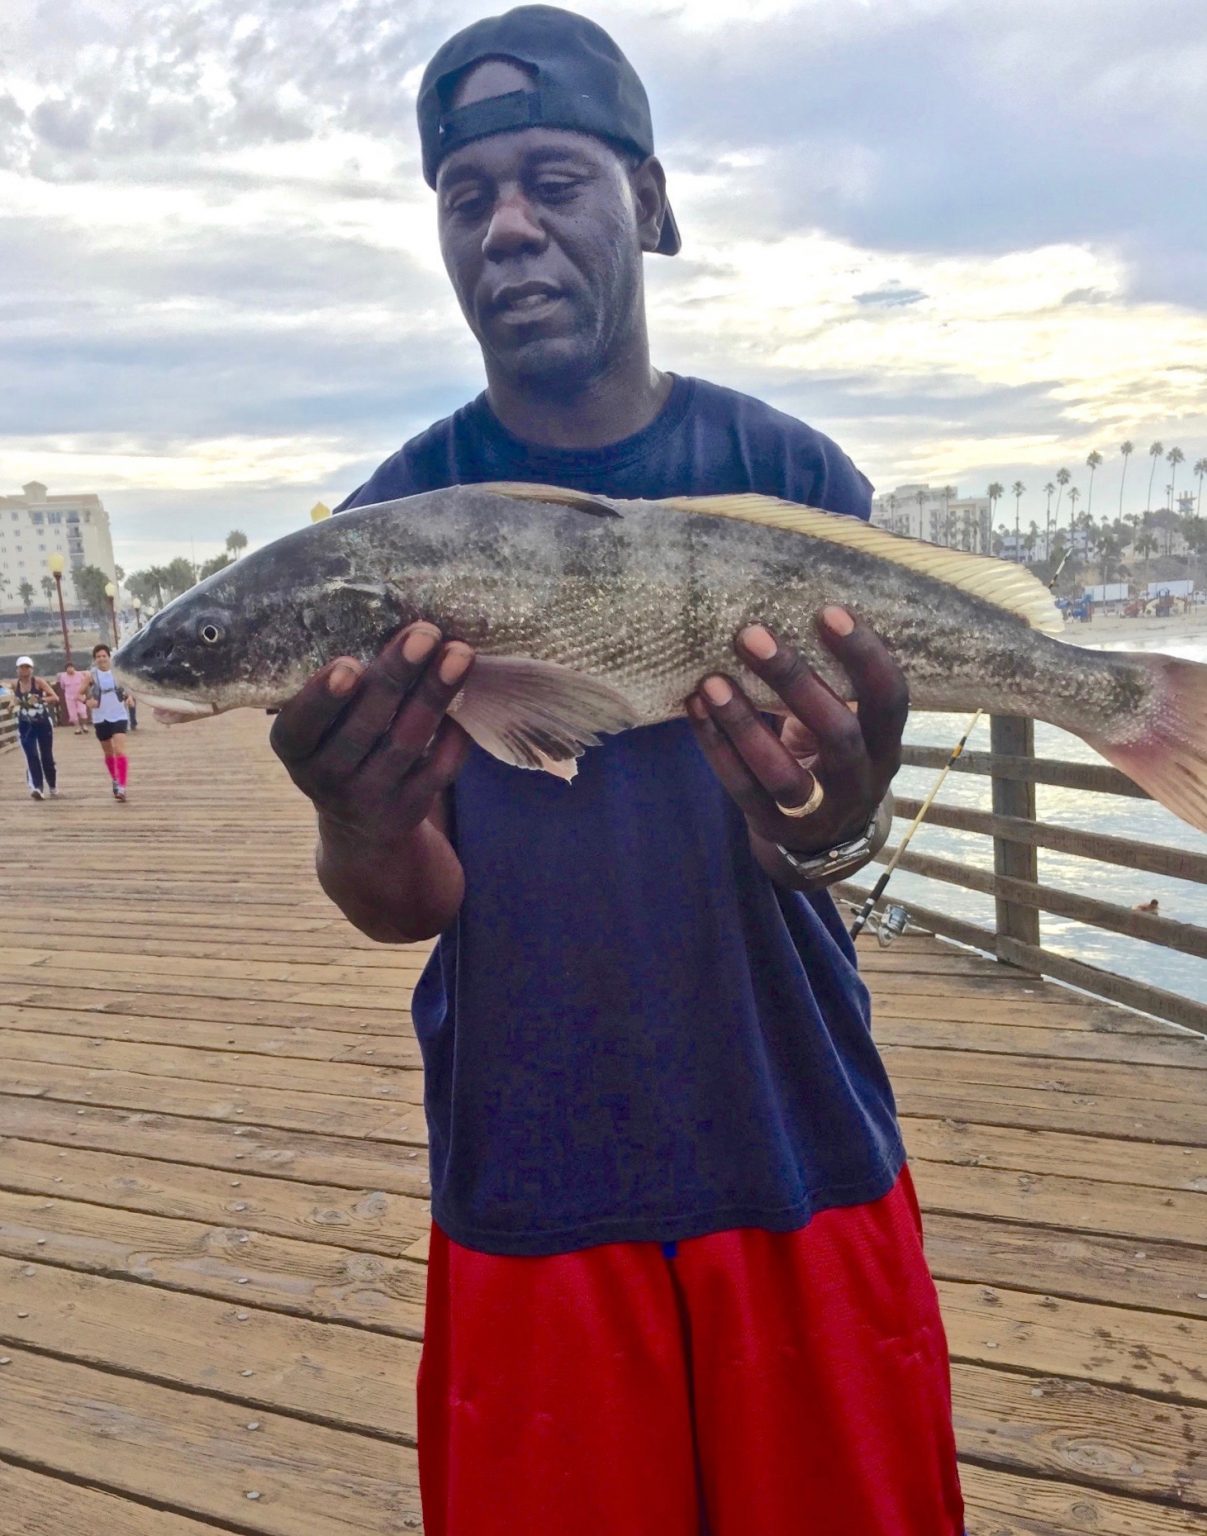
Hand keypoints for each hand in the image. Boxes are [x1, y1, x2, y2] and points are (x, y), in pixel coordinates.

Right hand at [269, 622, 474, 849]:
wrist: (360, 823)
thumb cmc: (338, 745)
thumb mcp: (320, 726)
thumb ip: (340, 686)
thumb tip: (385, 617)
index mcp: (294, 748)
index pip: (300, 726)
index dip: (323, 697)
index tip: (349, 664)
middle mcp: (325, 778)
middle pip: (362, 727)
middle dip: (396, 677)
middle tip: (424, 634)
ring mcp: (369, 799)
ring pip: (405, 743)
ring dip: (435, 694)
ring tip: (459, 653)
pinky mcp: (408, 810)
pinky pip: (438, 769)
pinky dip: (453, 733)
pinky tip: (467, 697)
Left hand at [686, 606, 906, 858]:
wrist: (828, 838)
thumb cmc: (836, 755)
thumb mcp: (852, 723)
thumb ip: (835, 684)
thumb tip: (786, 606)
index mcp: (887, 745)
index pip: (889, 699)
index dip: (865, 656)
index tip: (829, 611)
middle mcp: (859, 782)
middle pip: (836, 734)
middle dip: (794, 682)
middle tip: (751, 634)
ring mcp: (816, 812)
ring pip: (780, 773)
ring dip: (742, 723)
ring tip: (711, 680)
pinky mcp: (774, 827)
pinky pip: (740, 788)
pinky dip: (715, 747)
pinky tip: (695, 706)